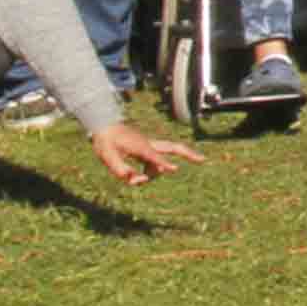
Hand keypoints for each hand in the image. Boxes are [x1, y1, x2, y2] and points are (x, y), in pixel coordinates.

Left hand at [88, 119, 202, 187]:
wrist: (103, 125)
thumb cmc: (105, 142)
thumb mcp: (108, 158)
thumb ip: (121, 170)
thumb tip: (137, 180)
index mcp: (139, 146)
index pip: (153, 156)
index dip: (163, 163)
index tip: (174, 168)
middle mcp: (147, 144)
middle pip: (173, 147)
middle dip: (188, 153)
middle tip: (203, 159)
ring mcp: (148, 145)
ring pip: (160, 160)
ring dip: (156, 170)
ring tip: (134, 175)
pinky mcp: (146, 147)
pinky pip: (153, 161)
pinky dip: (151, 168)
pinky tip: (137, 174)